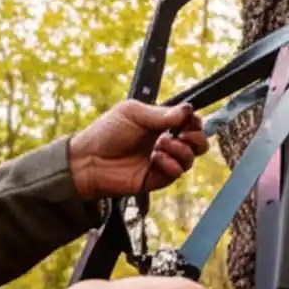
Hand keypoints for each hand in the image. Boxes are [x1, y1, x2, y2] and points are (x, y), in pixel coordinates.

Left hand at [68, 100, 210, 198]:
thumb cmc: (106, 132)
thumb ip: (161, 114)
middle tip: (182, 134)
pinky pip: (178, 172)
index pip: (190, 122)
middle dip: (196, 137)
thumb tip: (188, 110)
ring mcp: (164, 161)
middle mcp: (166, 142)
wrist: (89, 160)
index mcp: (162, 123)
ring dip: (180, 149)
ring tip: (160, 145)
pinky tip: (155, 159)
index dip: (194, 121)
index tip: (188, 119)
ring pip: (191, 157)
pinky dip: (171, 164)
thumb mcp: (132, 113)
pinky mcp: (159, 178)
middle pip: (199, 142)